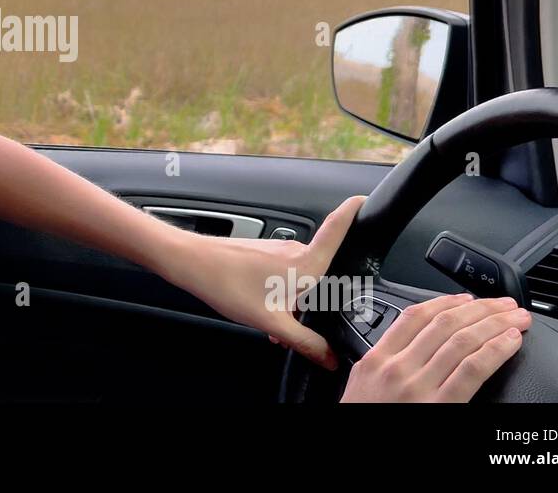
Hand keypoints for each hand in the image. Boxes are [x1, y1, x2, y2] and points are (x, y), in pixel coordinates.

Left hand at [163, 195, 365, 369]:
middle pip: (323, 269)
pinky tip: (262, 310)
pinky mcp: (262, 253)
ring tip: (275, 322)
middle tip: (305, 319)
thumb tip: (329, 358)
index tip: (366, 200)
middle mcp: (295, 251)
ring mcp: (277, 250)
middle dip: (318, 296)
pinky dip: (279, 293)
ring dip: (294, 299)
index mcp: (305, 264)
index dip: (355, 211)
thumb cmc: (227, 284)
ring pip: (299, 275)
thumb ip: (304, 342)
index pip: (338, 228)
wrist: (192, 264)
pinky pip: (282, 274)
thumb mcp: (271, 321)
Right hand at [341, 293, 530, 401]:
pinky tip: (510, 342)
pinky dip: (496, 351)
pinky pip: (474, 369)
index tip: (467, 298)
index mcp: (377, 358)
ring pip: (463, 341)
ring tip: (515, 318)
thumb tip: (407, 344)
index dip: (447, 301)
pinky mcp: (442, 406)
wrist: (361, 454)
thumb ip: (383, 360)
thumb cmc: (364, 418)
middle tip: (504, 304)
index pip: (415, 317)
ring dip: (496, 324)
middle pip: (445, 324)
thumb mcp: (362, 384)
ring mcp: (420, 386)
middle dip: (481, 308)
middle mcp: (398, 367)